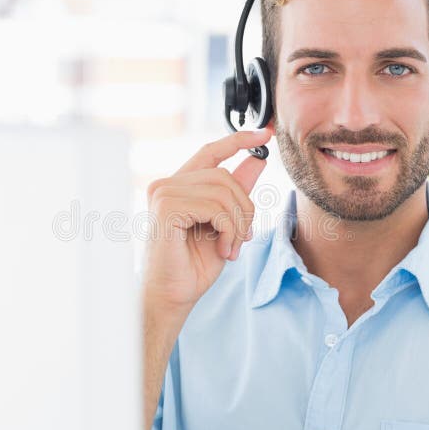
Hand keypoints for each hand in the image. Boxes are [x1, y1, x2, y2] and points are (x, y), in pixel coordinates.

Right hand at [141, 128, 271, 312]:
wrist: (174, 296)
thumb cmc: (193, 265)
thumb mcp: (225, 223)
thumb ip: (235, 193)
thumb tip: (256, 160)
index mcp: (179, 186)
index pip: (211, 152)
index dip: (239, 140)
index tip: (264, 133)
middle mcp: (167, 184)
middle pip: (224, 176)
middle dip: (244, 208)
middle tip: (242, 238)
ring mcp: (163, 193)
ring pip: (223, 190)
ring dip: (237, 223)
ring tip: (231, 247)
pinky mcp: (166, 207)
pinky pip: (214, 207)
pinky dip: (229, 230)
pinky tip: (223, 249)